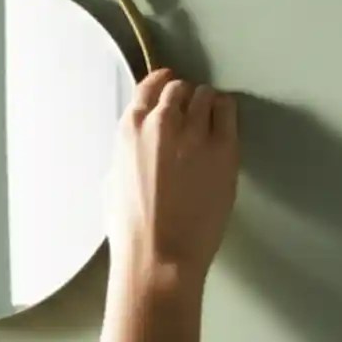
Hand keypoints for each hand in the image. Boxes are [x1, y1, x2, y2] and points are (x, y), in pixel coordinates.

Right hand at [107, 69, 239, 287]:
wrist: (161, 257)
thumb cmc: (132, 231)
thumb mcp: (113, 184)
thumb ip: (127, 155)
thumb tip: (138, 148)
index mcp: (129, 130)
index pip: (149, 87)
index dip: (161, 85)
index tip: (168, 87)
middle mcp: (161, 123)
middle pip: (179, 89)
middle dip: (184, 100)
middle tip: (190, 117)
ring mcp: (195, 133)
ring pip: (206, 95)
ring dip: (206, 105)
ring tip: (209, 122)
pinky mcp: (225, 148)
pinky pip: (229, 111)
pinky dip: (225, 113)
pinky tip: (224, 126)